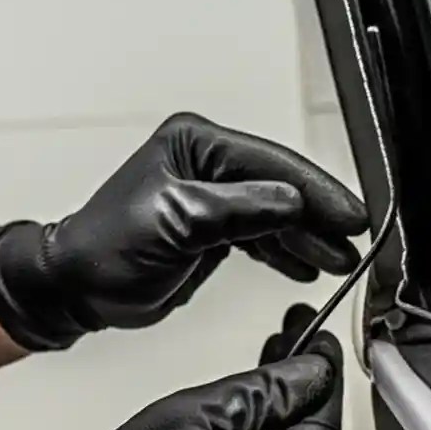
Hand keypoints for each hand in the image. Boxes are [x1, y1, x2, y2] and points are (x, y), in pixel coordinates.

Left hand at [0, 112, 366, 350]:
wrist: (78, 286)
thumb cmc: (108, 247)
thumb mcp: (179, 222)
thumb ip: (241, 210)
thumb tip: (292, 203)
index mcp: (195, 143)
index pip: (271, 163)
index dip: (316, 191)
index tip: (351, 217)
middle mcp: (205, 162)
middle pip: (279, 186)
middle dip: (318, 218)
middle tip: (352, 246)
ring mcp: (209, 194)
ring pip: (274, 212)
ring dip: (306, 238)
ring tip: (337, 262)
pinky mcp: (209, 226)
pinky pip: (260, 233)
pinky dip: (284, 250)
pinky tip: (305, 266)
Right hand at [98, 309, 343, 429]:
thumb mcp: (199, 415)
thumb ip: (262, 391)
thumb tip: (313, 367)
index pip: (323, 414)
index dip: (323, 367)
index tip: (319, 336)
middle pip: (310, 426)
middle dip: (306, 374)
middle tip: (301, 332)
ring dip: (286, 390)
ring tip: (280, 349)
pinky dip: (268, 415)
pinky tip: (259, 392)